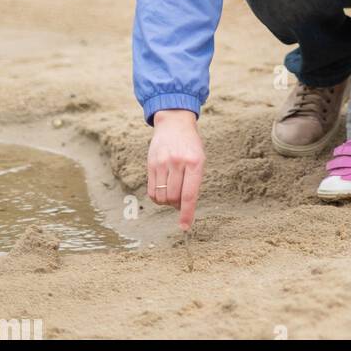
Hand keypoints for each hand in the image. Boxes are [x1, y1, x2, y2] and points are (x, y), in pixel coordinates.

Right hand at [148, 110, 204, 230]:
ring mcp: (163, 163)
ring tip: (172, 192)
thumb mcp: (199, 159)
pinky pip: (152, 191)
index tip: (185, 227)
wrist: (174, 123)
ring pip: (162, 197)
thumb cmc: (190, 145)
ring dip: (167, 202)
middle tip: (180, 199)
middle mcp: (179, 163)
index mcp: (195, 162)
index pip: (190, 194)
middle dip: (177, 205)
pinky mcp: (151, 164)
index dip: (187, 213)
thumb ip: (193, 182)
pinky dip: (157, 198)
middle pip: (174, 198)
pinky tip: (162, 190)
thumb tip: (183, 208)